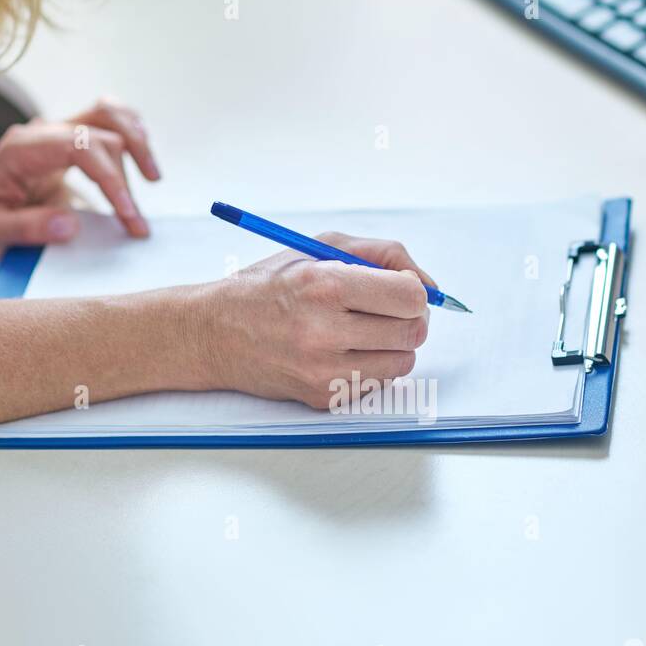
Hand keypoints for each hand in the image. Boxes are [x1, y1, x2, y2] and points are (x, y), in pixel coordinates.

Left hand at [0, 99, 160, 255]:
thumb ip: (24, 228)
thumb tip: (70, 226)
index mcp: (21, 149)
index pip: (80, 146)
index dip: (110, 178)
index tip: (127, 214)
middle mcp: (41, 132)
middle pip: (100, 134)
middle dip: (125, 178)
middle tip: (135, 223)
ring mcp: (57, 131)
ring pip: (108, 113)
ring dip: (137, 142)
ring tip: (153, 177)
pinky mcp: (70, 137)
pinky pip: (107, 118)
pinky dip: (130, 133)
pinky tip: (142, 159)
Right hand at [192, 232, 436, 408]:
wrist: (215, 334)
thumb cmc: (269, 286)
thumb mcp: (319, 249)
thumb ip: (382, 256)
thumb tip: (430, 285)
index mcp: (324, 285)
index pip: (408, 296)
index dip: (415, 292)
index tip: (400, 289)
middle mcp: (323, 331)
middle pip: (412, 331)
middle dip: (408, 318)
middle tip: (386, 311)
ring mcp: (322, 370)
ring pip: (402, 362)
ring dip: (393, 345)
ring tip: (362, 331)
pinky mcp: (322, 397)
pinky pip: (377, 383)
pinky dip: (371, 367)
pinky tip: (342, 352)